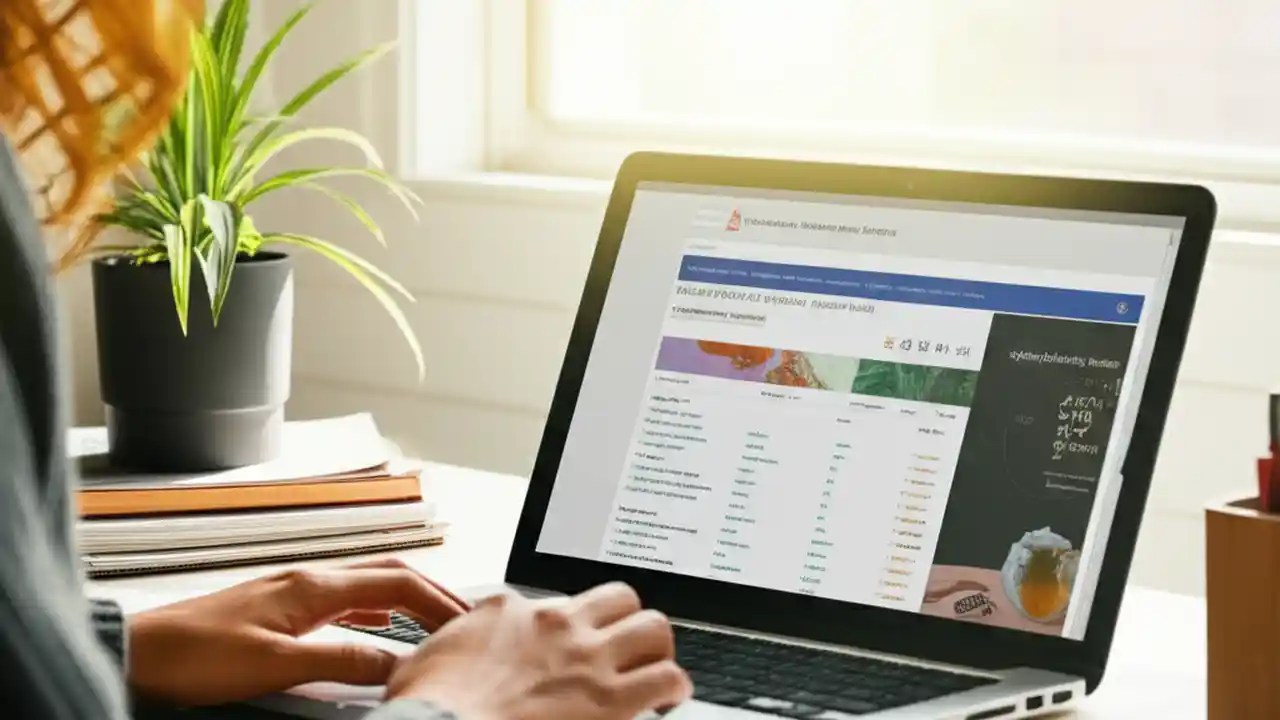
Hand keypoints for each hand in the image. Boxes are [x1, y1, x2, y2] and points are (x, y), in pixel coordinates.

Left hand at [128, 558, 467, 705]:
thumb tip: (395, 664)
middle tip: (464, 618)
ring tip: (433, 622)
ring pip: (368, 584)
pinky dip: (376, 608)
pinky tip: (378, 625)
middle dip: (433, 593)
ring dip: (407, 599)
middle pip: (389, 575)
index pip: (398, 582)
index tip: (468, 623)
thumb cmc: (195, 655)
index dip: (440, 602)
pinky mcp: (279, 606)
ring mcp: (294, 590)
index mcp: (315, 586)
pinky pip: (345, 598)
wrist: (139, 652)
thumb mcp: (276, 666)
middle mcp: (309, 579)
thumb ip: (341, 662)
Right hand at [385, 582, 691, 719]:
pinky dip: (673, 688)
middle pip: (619, 599)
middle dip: (626, 621)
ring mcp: (589, 659)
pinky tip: (667, 699)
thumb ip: (451, 644)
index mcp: (512, 611)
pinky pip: (667, 679)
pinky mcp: (613, 700)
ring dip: (656, 649)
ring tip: (654, 668)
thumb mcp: (426, 659)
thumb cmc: (428, 708)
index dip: (567, 624)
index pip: (555, 602)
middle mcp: (558, 625)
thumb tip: (445, 651)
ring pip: (653, 629)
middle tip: (624, 645)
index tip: (566, 644)